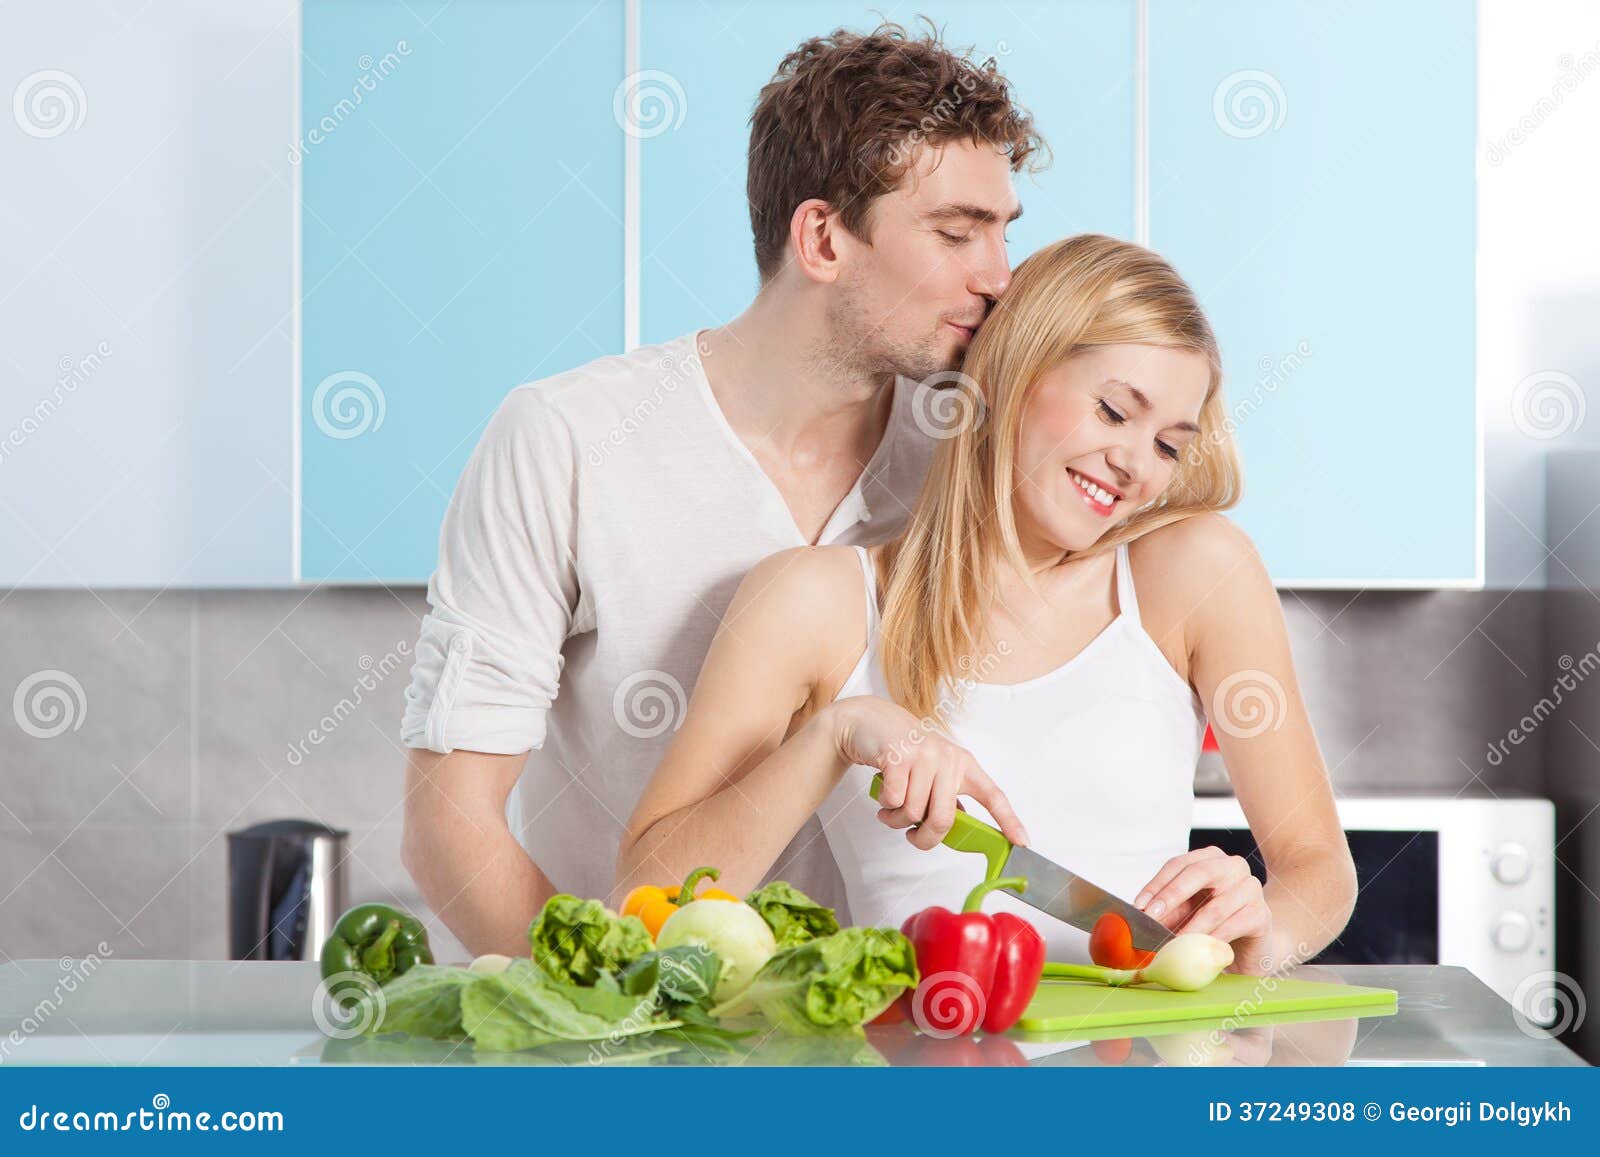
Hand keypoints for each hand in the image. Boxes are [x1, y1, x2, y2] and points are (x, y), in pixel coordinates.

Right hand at [826, 695, 1029, 849]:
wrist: (871, 722)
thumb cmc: (904, 753)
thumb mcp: (933, 771)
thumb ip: (946, 797)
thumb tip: (953, 829)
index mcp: (963, 764)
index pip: (993, 795)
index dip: (1009, 820)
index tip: (1022, 842)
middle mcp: (948, 758)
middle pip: (944, 819)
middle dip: (924, 838)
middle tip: (911, 835)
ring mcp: (924, 755)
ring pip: (914, 813)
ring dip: (896, 820)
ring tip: (890, 809)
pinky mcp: (898, 756)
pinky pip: (894, 800)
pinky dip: (885, 805)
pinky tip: (883, 793)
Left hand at [1133, 846, 1270, 956]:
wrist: (1250, 946)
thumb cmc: (1214, 924)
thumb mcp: (1184, 913)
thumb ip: (1165, 911)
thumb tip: (1139, 915)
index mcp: (1209, 858)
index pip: (1178, 864)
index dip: (1157, 885)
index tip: (1139, 906)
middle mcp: (1232, 866)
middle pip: (1198, 873)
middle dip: (1171, 895)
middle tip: (1152, 917)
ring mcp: (1251, 888)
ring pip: (1215, 905)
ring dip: (1190, 927)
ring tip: (1171, 942)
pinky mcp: (1261, 914)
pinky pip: (1233, 926)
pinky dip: (1212, 939)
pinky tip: (1198, 949)